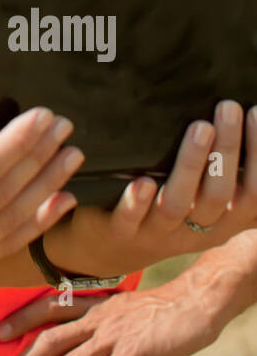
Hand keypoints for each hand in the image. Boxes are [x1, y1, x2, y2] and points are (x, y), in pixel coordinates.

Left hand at [0, 282, 223, 355]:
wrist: (195, 303)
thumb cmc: (162, 309)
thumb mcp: (123, 308)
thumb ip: (101, 321)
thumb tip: (85, 340)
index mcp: (93, 303)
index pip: (48, 306)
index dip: (21, 318)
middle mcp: (96, 317)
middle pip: (48, 339)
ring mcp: (112, 336)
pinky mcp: (130, 355)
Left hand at [47, 102, 256, 277]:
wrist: (114, 248)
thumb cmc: (167, 208)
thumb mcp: (202, 199)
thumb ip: (222, 172)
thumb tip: (247, 118)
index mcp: (221, 221)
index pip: (251, 193)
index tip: (256, 112)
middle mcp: (195, 231)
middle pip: (219, 194)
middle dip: (228, 149)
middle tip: (228, 107)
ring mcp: (158, 233)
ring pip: (178, 204)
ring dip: (191, 164)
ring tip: (200, 127)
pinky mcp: (122, 232)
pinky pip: (131, 220)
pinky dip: (138, 202)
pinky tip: (144, 181)